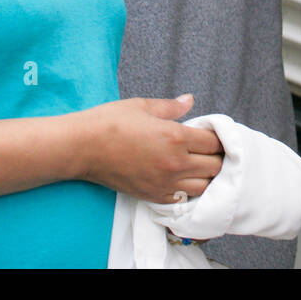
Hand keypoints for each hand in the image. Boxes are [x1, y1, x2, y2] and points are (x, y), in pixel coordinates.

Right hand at [76, 94, 223, 202]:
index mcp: (176, 137)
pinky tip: (183, 180)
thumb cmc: (110, 122)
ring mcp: (165, 183)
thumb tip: (189, 100)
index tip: (214, 134)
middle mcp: (175, 163)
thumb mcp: (143, 106)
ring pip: (204, 187)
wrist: (82, 147)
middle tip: (210, 150)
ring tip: (199, 166)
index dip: (218, 137)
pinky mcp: (153, 196)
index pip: (214, 142)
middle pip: (215, 167)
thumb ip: (171, 106)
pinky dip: (189, 191)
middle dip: (217, 157)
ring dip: (206, 176)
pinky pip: (183, 199)